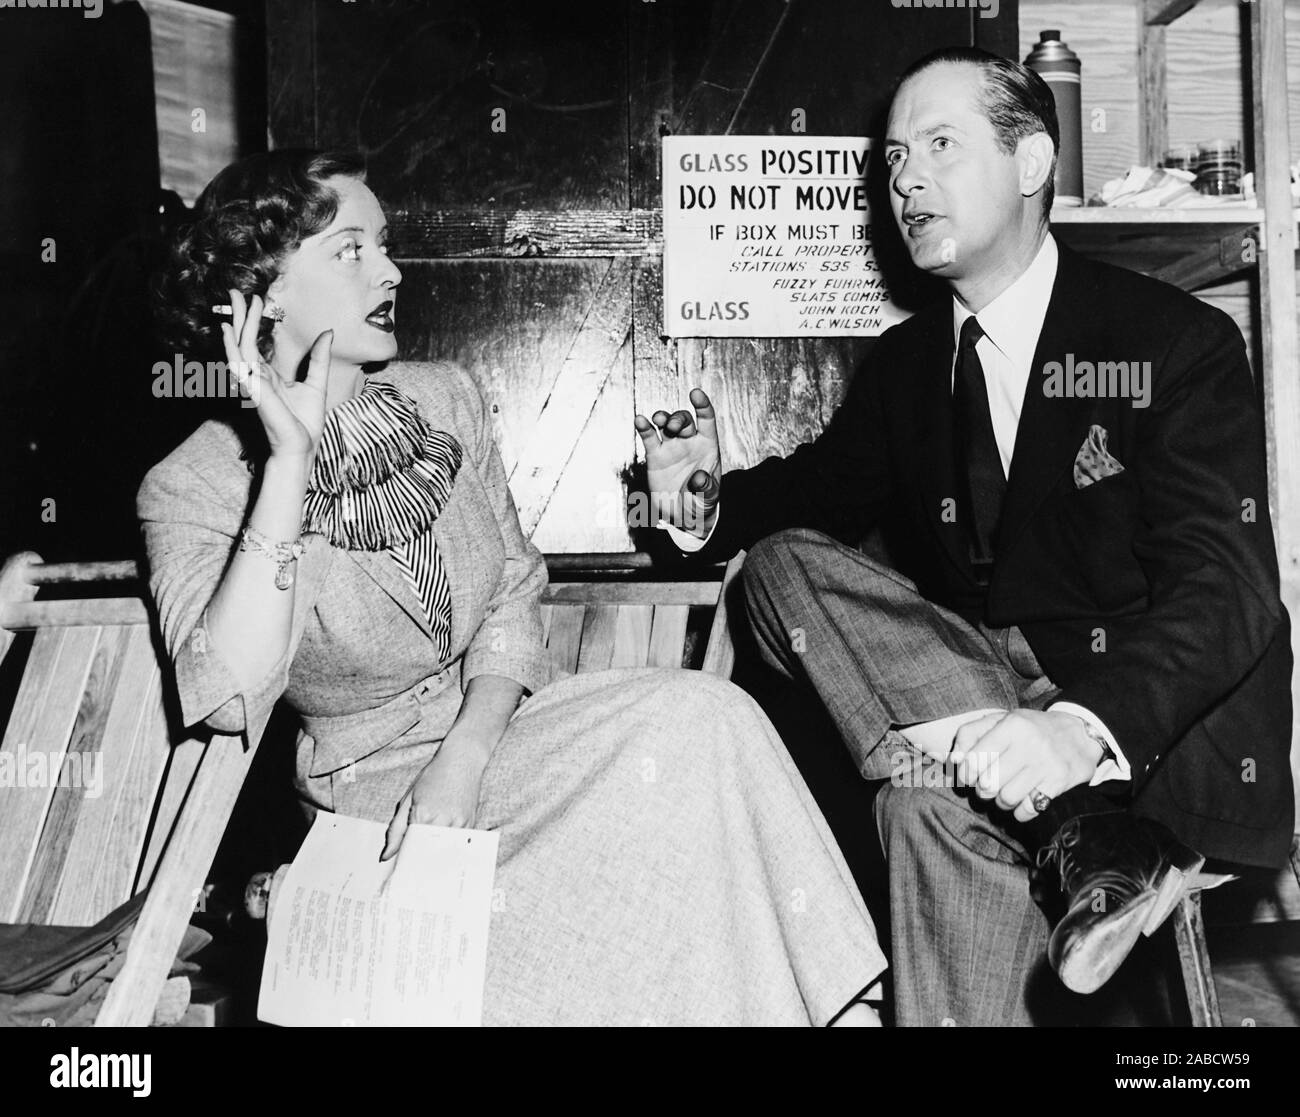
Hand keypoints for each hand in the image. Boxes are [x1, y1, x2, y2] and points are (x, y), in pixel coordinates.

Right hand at [220, 289, 330, 463]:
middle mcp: (257, 376)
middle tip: (236, 291)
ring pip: (241, 346)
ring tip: (238, 300)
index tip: (256, 299)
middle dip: (240, 315)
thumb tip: (328, 332)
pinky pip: (240, 365)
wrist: (303, 446)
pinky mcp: (254, 390)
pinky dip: (233, 347)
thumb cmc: (306, 422)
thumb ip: (319, 358)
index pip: (255, 343)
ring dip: (239, 323)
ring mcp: (253, 383)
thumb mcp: (317, 383)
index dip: (253, 322)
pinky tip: (229, 331)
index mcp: (268, 375)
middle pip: (244, 340)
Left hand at [380, 732, 492, 859]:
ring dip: (434, 856)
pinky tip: (444, 847)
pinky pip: (457, 846)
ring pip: (443, 852)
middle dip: (419, 861)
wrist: (463, 760)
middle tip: (412, 870)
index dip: (404, 860)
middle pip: (426, 854)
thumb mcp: (408, 798)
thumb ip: (396, 830)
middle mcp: (442, 821)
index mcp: (422, 815)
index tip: (400, 870)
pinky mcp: (471, 825)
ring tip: (428, 860)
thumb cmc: (434, 776)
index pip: (410, 850)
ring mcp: (459, 824)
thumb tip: (386, 856)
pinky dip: (449, 848)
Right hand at [634, 387, 721, 538]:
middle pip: (684, 420)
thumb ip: (707, 488)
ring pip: (665, 423)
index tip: (695, 394)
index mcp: (707, 446)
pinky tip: (640, 420)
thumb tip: (699, 478)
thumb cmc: (701, 504)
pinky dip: (644, 427)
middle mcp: (689, 442)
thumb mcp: (709, 498)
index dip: (702, 405)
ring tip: (658, 421)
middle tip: (671, 427)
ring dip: (662, 417)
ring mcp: (671, 447)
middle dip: (677, 419)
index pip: (706, 420)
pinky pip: (649, 437)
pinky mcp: (654, 456)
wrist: (683, 517)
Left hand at [948, 710, 1106, 823]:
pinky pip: (1029, 809)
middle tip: (987, 785)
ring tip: (1005, 793)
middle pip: (988, 783)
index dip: (965, 774)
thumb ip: (970, 735)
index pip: (974, 759)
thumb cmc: (1030, 728)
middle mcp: (1029, 743)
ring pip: (1006, 798)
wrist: (1080, 732)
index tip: (969, 775)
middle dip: (982, 789)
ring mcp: (1046, 764)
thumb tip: (954, 760)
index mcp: (1011, 725)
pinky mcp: (1060, 782)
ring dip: (1001, 802)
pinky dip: (1020, 812)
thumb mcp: (1000, 720)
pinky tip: (1022, 801)